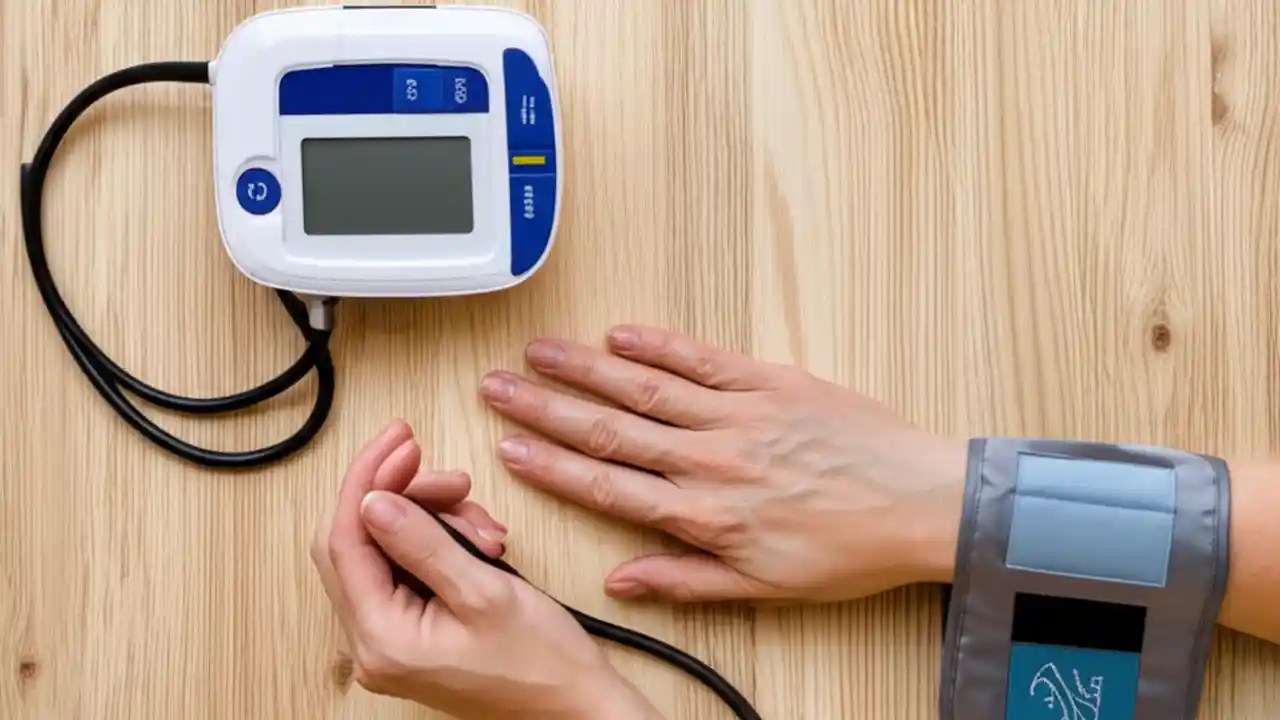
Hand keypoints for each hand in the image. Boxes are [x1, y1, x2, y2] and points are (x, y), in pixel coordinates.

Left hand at [311, 421, 659, 719]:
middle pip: (360, 542)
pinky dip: (441, 544)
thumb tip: (373, 500)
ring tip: (483, 525)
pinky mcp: (412, 635)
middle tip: (452, 480)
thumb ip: (422, 543)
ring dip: (432, 521)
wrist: (575, 705)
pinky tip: (480, 542)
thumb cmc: (542, 663)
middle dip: (405, 499)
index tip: (402, 444)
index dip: (370, 481)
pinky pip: (408, 571)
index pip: (346, 541)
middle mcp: (373, 645)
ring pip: (387, 551)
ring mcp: (391, 642)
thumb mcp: (484, 591)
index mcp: (382, 640)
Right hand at [479, 326, 966, 603]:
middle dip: (546, 407)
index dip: (551, 465)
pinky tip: (621, 333)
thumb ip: (684, 580)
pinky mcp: (772, 381)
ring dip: (586, 367)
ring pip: (645, 388)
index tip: (509, 448)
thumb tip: (621, 582)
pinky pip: (703, 359)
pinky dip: (659, 345)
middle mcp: (710, 459)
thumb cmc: (847, 550)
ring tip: (540, 351)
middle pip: (610, 429)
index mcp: (705, 513)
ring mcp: (739, 414)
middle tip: (498, 386)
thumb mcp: (762, 587)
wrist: (920, 504)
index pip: (608, 485)